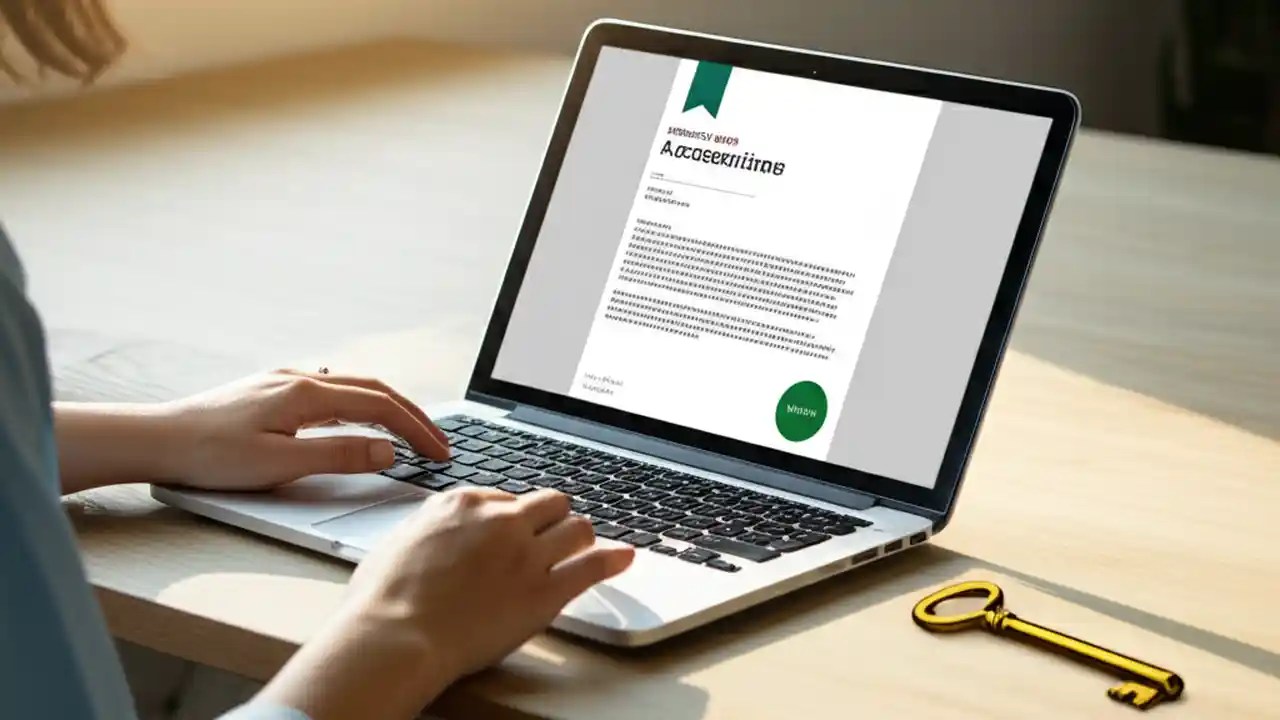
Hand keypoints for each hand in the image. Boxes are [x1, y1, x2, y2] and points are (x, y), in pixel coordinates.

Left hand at [160, 369, 449, 490]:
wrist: (156, 439)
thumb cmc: (210, 455)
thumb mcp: (281, 464)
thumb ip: (339, 456)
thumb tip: (388, 451)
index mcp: (309, 394)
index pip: (382, 407)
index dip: (418, 430)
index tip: (441, 453)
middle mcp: (301, 379)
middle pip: (375, 390)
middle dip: (413, 415)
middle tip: (439, 442)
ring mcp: (285, 381)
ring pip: (354, 386)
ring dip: (389, 406)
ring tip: (409, 430)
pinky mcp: (271, 390)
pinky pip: (331, 389)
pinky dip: (360, 402)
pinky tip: (355, 414)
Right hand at [257, 487, 634, 718]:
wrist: (395, 635)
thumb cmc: (382, 599)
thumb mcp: (398, 541)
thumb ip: (430, 529)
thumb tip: (437, 533)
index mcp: (464, 502)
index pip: (507, 497)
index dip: (512, 519)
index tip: (514, 533)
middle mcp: (502, 520)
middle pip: (550, 504)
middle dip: (552, 520)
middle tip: (551, 538)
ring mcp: (527, 554)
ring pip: (576, 528)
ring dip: (580, 537)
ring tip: (583, 547)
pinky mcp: (544, 592)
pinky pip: (592, 566)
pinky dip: (613, 559)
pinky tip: (624, 557)